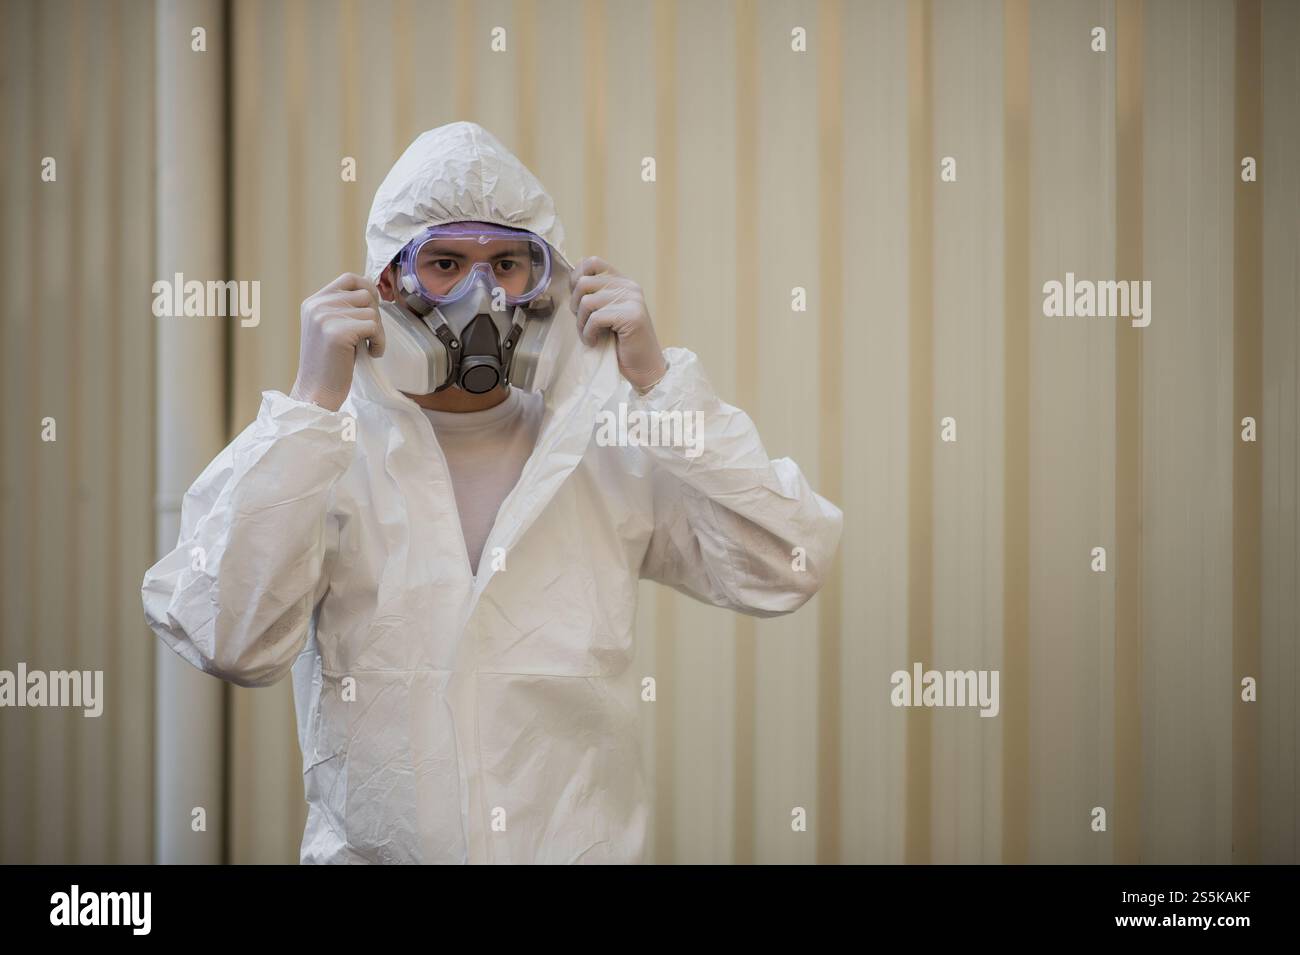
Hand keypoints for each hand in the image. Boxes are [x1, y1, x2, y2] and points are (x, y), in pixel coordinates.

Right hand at [289, 272, 385, 411]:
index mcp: (314, 302)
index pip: (349, 278)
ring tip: (369, 347)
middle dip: (375, 315)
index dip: (368, 289)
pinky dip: (380, 341)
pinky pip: (374, 326)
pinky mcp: (337, 332)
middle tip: (370, 337)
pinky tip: (372, 353)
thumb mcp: (332, 327)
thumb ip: (344, 308)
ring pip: (372, 310)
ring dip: (378, 331)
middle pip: (365, 294)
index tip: (373, 310)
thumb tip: (371, 286)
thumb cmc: (330, 363)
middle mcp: (317, 306)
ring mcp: (325, 317)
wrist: (317, 392)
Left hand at [568, 256, 667, 391]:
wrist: (644, 367)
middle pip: (584, 283)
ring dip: (581, 323)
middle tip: (583, 324)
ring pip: (587, 302)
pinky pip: (596, 318)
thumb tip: (571, 281)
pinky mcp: (631, 316)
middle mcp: (629, 287)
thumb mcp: (606, 313)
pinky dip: (589, 333)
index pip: (592, 262)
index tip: (577, 302)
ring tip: (589, 335)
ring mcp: (632, 300)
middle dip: (576, 307)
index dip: (576, 279)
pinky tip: (594, 342)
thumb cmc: (622, 344)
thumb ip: (595, 296)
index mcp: (623, 282)